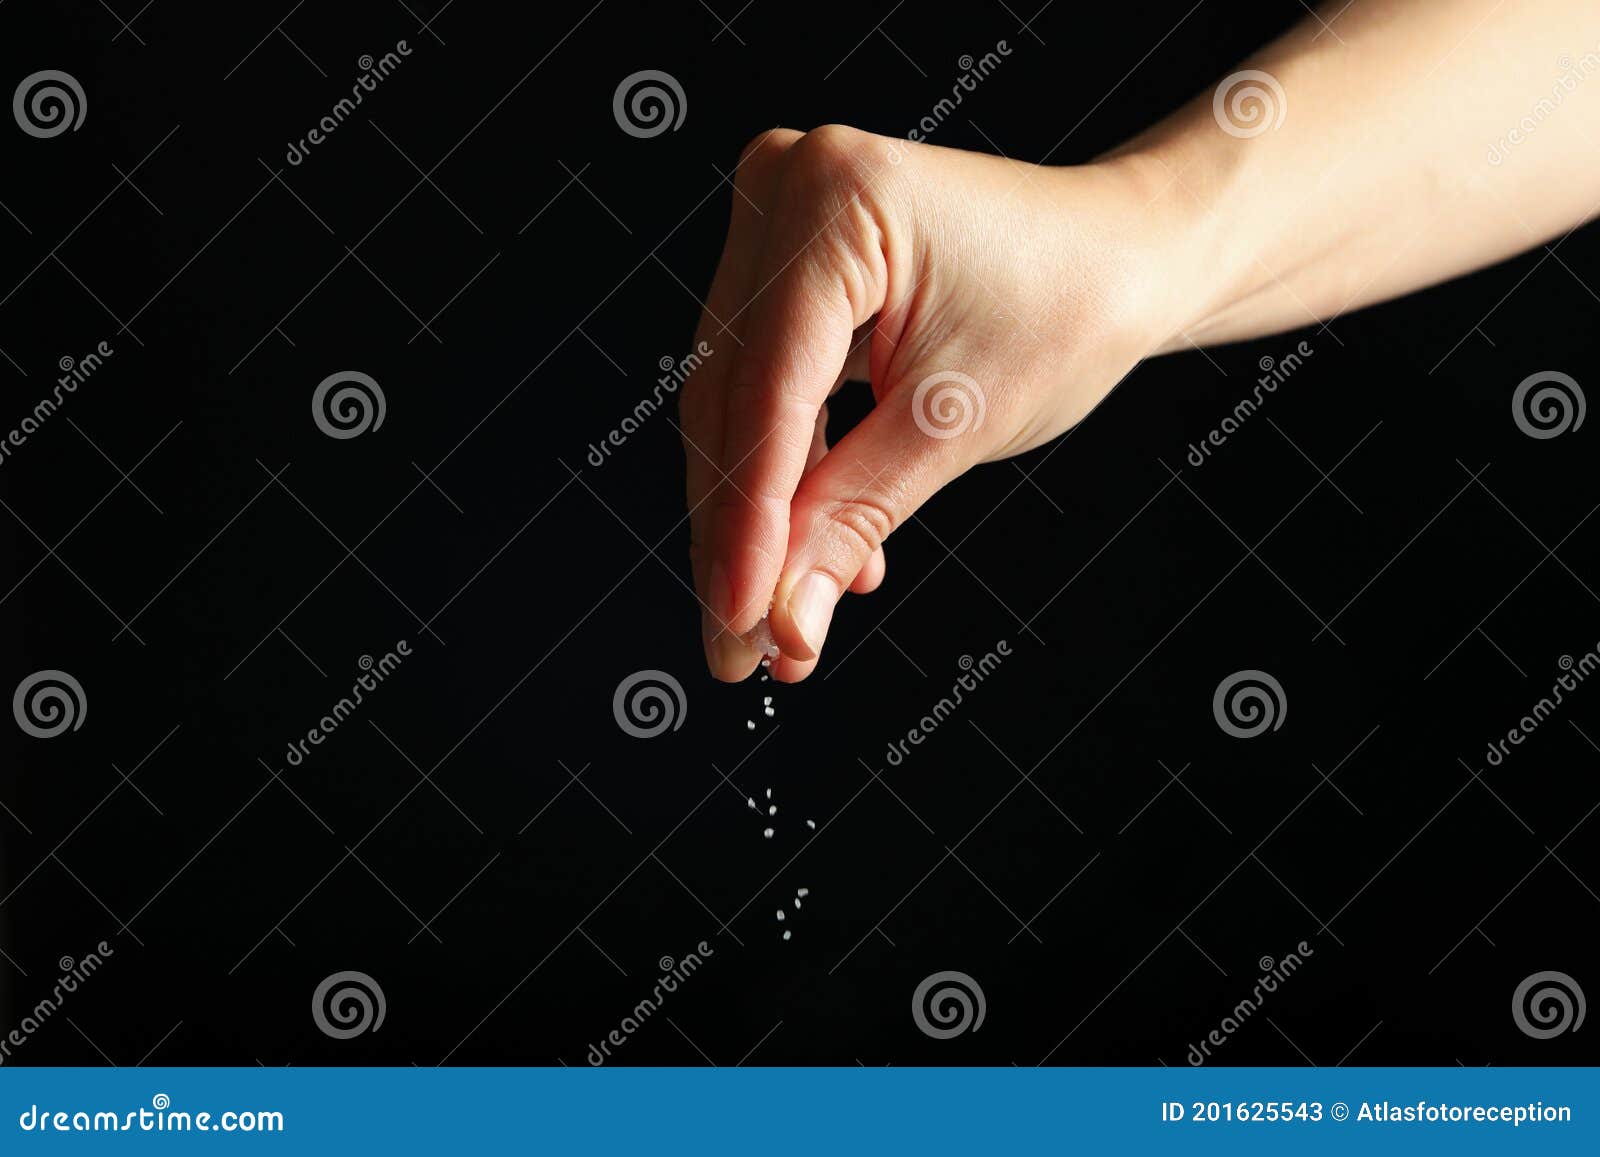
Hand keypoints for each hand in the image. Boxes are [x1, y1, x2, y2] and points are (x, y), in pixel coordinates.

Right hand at [680, 124, 1187, 681]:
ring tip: (781, 621)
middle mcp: (787, 187)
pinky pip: (763, 384)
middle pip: (732, 403)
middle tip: (741, 649)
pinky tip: (814, 551)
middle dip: (741, 535)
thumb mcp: (953, 427)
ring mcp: (780, 217)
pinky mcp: (787, 260)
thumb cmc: (1066, 311)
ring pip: (736, 405)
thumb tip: (780, 624)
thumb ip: (850, 521)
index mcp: (837, 202)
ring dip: (758, 517)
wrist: (1120, 255)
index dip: (748, 525)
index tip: (739, 625)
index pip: (766, 395)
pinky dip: (788, 472)